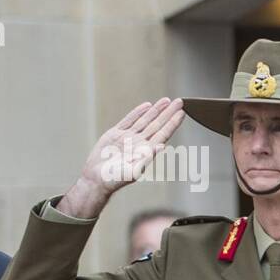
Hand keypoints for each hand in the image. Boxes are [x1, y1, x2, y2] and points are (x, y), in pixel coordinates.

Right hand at [61, 98, 185, 218]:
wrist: (96, 179)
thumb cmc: (115, 179)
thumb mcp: (133, 170)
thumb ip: (147, 158)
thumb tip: (162, 146)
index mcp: (147, 151)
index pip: (164, 133)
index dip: (173, 122)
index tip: (182, 112)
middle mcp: (140, 143)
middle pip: (158, 124)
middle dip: (168, 113)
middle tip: (180, 101)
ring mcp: (129, 137)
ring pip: (145, 120)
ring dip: (156, 110)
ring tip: (166, 100)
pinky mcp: (116, 134)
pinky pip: (129, 120)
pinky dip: (138, 112)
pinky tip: (147, 106)